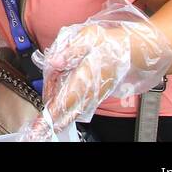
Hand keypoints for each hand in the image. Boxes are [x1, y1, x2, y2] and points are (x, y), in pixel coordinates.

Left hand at [27, 0, 171, 135]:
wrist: (135, 51)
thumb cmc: (112, 43)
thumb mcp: (90, 38)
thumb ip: (71, 51)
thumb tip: (55, 61)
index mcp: (85, 76)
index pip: (67, 99)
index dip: (54, 112)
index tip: (43, 124)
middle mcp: (89, 89)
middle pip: (68, 110)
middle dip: (52, 121)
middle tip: (37, 133)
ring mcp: (92, 92)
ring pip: (73, 109)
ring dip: (58, 118)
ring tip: (42, 128)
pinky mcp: (94, 91)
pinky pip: (78, 104)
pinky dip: (66, 110)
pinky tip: (56, 112)